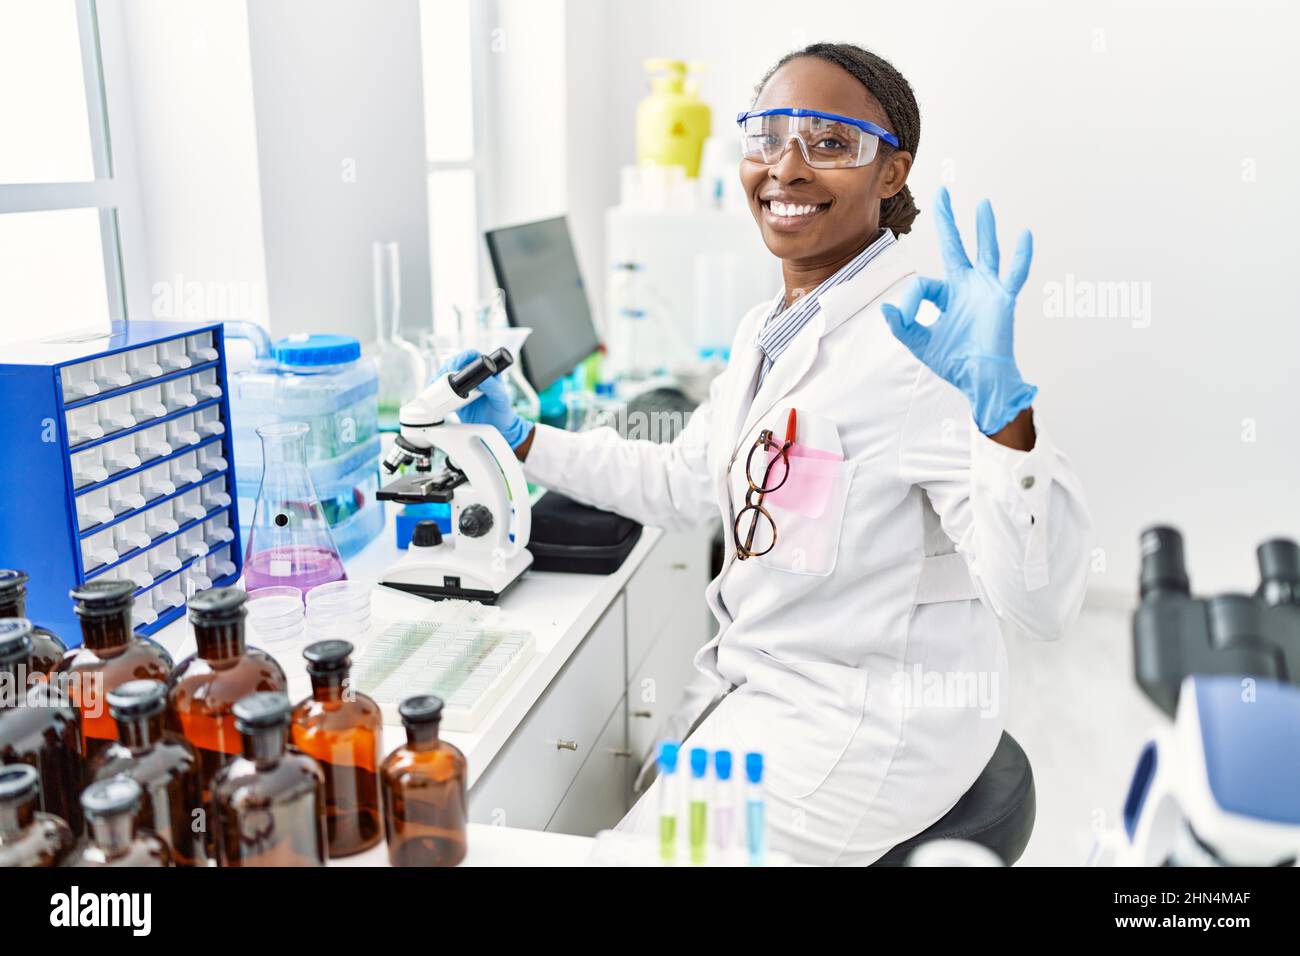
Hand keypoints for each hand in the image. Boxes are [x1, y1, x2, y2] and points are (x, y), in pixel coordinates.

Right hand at [438, 349, 531, 448]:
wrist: (498, 428)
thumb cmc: (502, 411)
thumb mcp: (500, 398)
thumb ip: (494, 388)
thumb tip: (484, 379)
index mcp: (486, 371)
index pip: (473, 356)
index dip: (463, 357)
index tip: (456, 365)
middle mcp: (474, 376)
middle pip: (455, 363)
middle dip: (446, 367)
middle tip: (443, 376)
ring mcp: (464, 386)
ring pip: (447, 374)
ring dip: (439, 377)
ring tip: (435, 384)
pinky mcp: (456, 397)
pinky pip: (444, 389)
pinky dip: (436, 389)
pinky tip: (432, 391)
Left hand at [881, 187, 1037, 435]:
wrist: (980, 379)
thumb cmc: (954, 362)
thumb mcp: (920, 343)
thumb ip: (902, 326)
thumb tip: (885, 309)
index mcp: (948, 296)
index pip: (924, 284)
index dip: (911, 301)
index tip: (904, 318)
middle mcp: (968, 287)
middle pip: (955, 245)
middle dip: (948, 220)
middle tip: (943, 193)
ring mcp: (987, 290)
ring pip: (986, 251)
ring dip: (985, 228)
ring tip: (983, 204)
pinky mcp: (1002, 299)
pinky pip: (1014, 274)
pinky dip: (1020, 255)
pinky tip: (1025, 235)